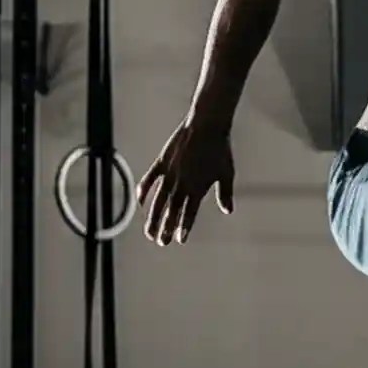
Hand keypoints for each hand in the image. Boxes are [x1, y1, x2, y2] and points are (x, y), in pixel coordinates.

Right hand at [137, 118, 234, 245]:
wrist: (207, 125)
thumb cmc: (220, 149)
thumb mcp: (226, 172)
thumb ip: (225, 193)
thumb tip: (228, 210)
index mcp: (198, 188)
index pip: (189, 214)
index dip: (183, 228)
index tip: (179, 240)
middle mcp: (182, 183)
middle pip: (171, 211)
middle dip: (165, 228)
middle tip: (161, 242)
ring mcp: (170, 173)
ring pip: (158, 200)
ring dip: (152, 217)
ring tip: (149, 232)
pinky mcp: (162, 162)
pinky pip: (149, 179)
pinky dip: (143, 190)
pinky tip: (140, 202)